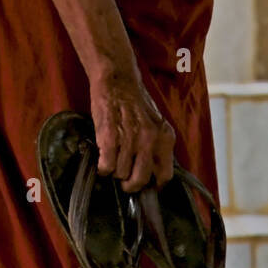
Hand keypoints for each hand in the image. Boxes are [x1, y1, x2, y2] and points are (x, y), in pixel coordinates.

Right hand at [89, 66, 175, 192]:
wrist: (117, 80)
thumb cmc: (135, 103)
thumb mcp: (155, 124)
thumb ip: (156, 147)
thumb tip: (152, 175)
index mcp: (165, 137)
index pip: (165, 175)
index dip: (153, 185)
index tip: (146, 187)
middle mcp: (150, 140)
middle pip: (141, 180)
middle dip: (131, 184)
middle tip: (124, 180)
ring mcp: (130, 139)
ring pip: (121, 174)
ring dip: (115, 171)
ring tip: (112, 158)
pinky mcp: (110, 137)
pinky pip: (107, 166)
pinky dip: (103, 167)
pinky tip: (103, 159)